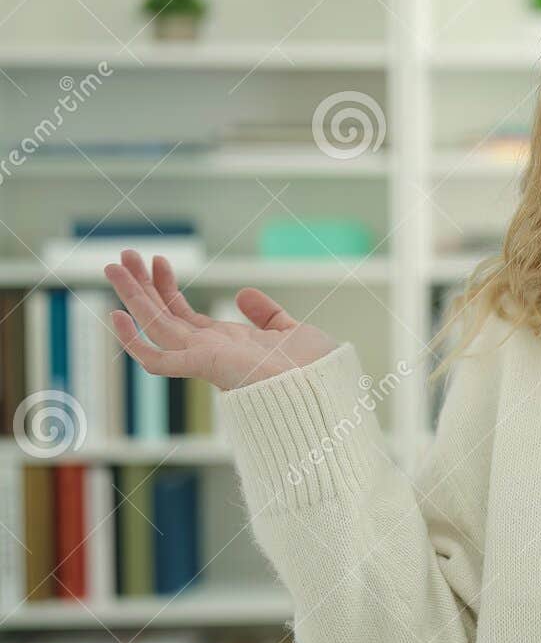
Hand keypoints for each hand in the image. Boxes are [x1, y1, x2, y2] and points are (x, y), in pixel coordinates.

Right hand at [102, 250, 337, 390]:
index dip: (168, 288)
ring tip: (113, 265)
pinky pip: (156, 358)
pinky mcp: (201, 366)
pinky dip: (133, 340)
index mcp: (226, 344)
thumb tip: (243, 293)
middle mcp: (209, 351)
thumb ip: (266, 314)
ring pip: (155, 326)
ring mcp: (202, 359)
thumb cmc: (314, 369)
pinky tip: (116, 313)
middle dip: (143, 286)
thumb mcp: (288, 330)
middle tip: (125, 256)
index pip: (183, 315)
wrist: (325, 387)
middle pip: (163, 316)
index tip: (159, 261)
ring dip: (133, 296)